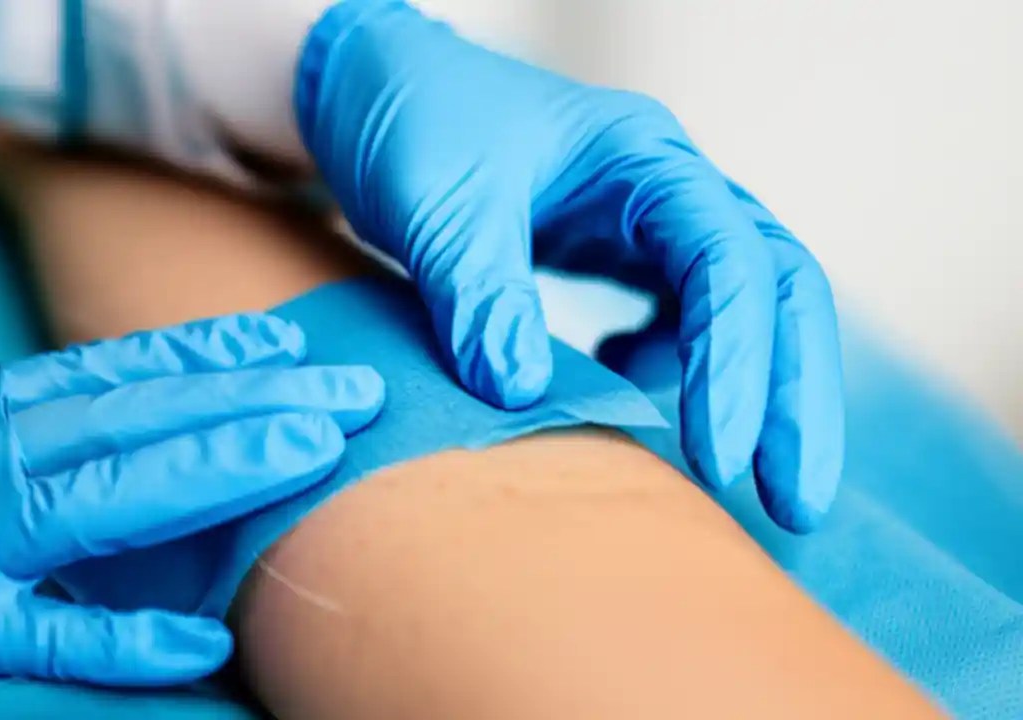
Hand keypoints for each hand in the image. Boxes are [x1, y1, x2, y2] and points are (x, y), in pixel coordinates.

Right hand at [0, 314, 383, 716]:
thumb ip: (11, 434)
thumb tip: (92, 428)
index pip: (124, 373)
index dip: (214, 356)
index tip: (291, 343)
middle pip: (146, 415)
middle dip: (256, 399)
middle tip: (355, 388)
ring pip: (115, 492)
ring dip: (218, 468)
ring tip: (313, 452)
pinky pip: (48, 630)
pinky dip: (123, 638)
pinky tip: (201, 643)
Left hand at [297, 0, 843, 531]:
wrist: (372, 95)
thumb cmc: (411, 123)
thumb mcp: (436, 204)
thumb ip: (479, 293)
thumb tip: (521, 395)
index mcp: (641, 157)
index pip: (728, 261)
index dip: (736, 362)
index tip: (721, 456)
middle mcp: (666, 189)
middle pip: (775, 290)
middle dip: (795, 397)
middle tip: (799, 503)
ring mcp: (648, 225)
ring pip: (741, 311)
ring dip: (748, 394)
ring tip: (727, 476)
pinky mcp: (620, 258)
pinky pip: (678, 320)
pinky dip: (672, 369)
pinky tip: (620, 383)